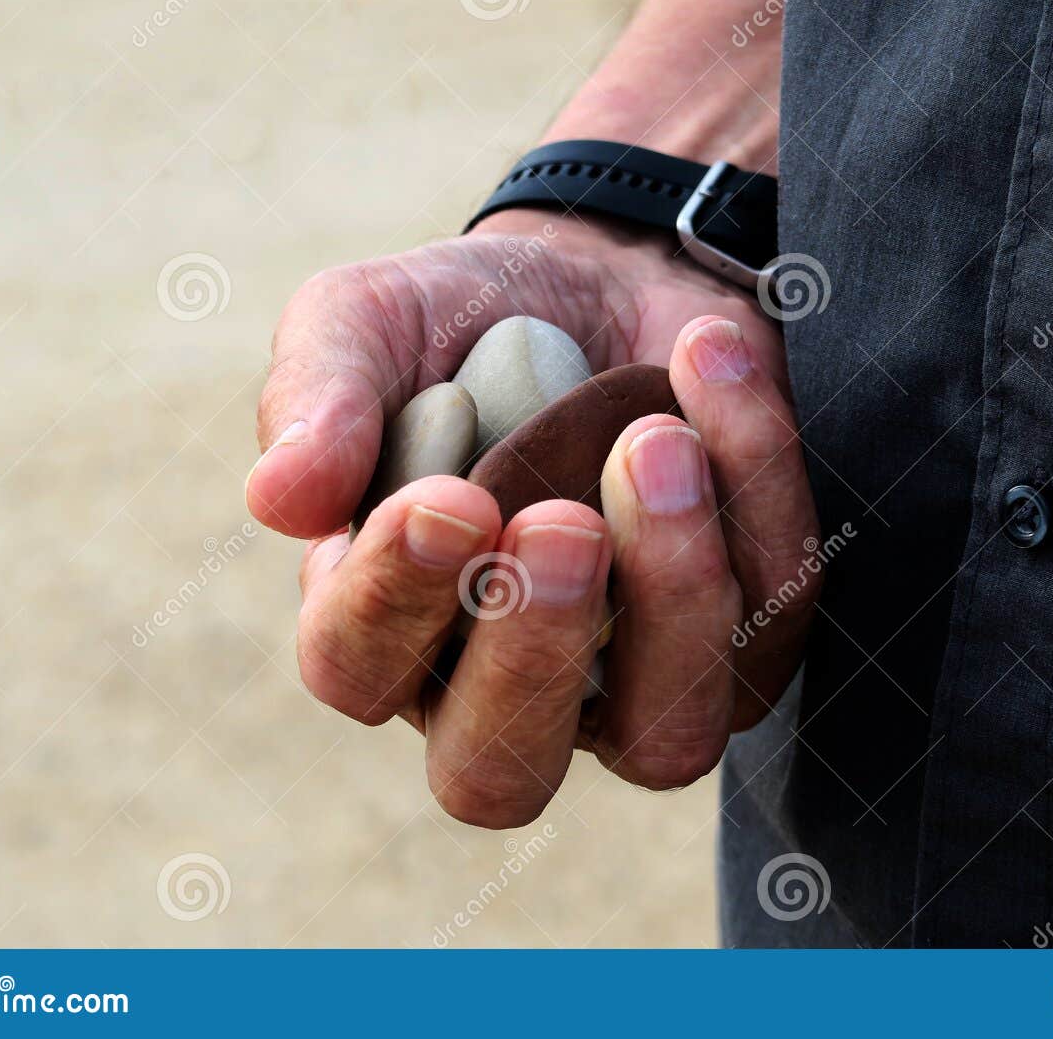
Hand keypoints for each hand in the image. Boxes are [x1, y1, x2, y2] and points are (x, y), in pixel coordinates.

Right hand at [247, 211, 819, 826]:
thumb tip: (279, 500)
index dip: (393, 603)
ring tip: (656, 438)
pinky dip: (756, 481)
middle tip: (559, 524)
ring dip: (672, 590)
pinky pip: (773, 608)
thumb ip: (319, 396)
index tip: (447, 497)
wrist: (607, 278)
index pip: (358, 667)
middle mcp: (502, 683)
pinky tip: (712, 360)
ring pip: (666, 736)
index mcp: (383, 620)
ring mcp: (635, 680)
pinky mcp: (747, 635)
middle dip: (533, 659)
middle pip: (500, 774)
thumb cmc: (467, 321)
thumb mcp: (370, 319)